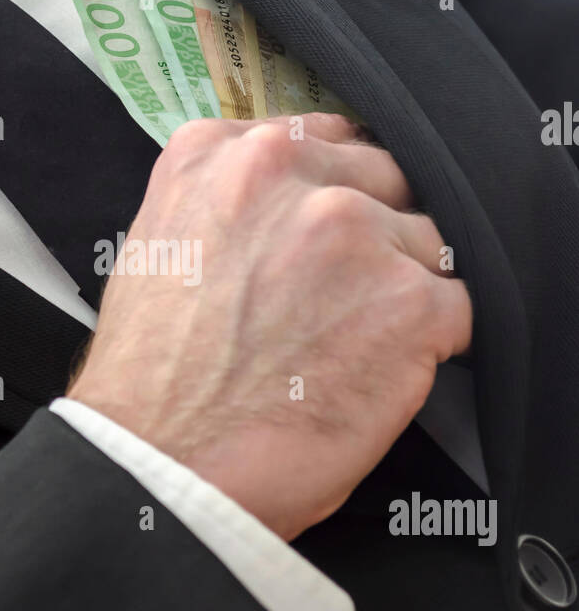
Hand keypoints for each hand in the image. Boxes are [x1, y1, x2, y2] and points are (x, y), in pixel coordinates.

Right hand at [69, 114, 471, 542]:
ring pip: (424, 241)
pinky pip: (457, 306)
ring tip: (352, 348)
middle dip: (372, 235)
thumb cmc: (153, 383)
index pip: (320, 140)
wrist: (160, 469)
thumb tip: (298, 203)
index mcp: (215, 154)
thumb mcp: (160, 248)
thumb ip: (231, 205)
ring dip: (401, 290)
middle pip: (381, 179)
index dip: (332, 193)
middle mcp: (284, 172)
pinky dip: (433, 343)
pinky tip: (378, 374)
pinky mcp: (406, 299)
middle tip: (339, 302)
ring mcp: (350, 231)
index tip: (326, 236)